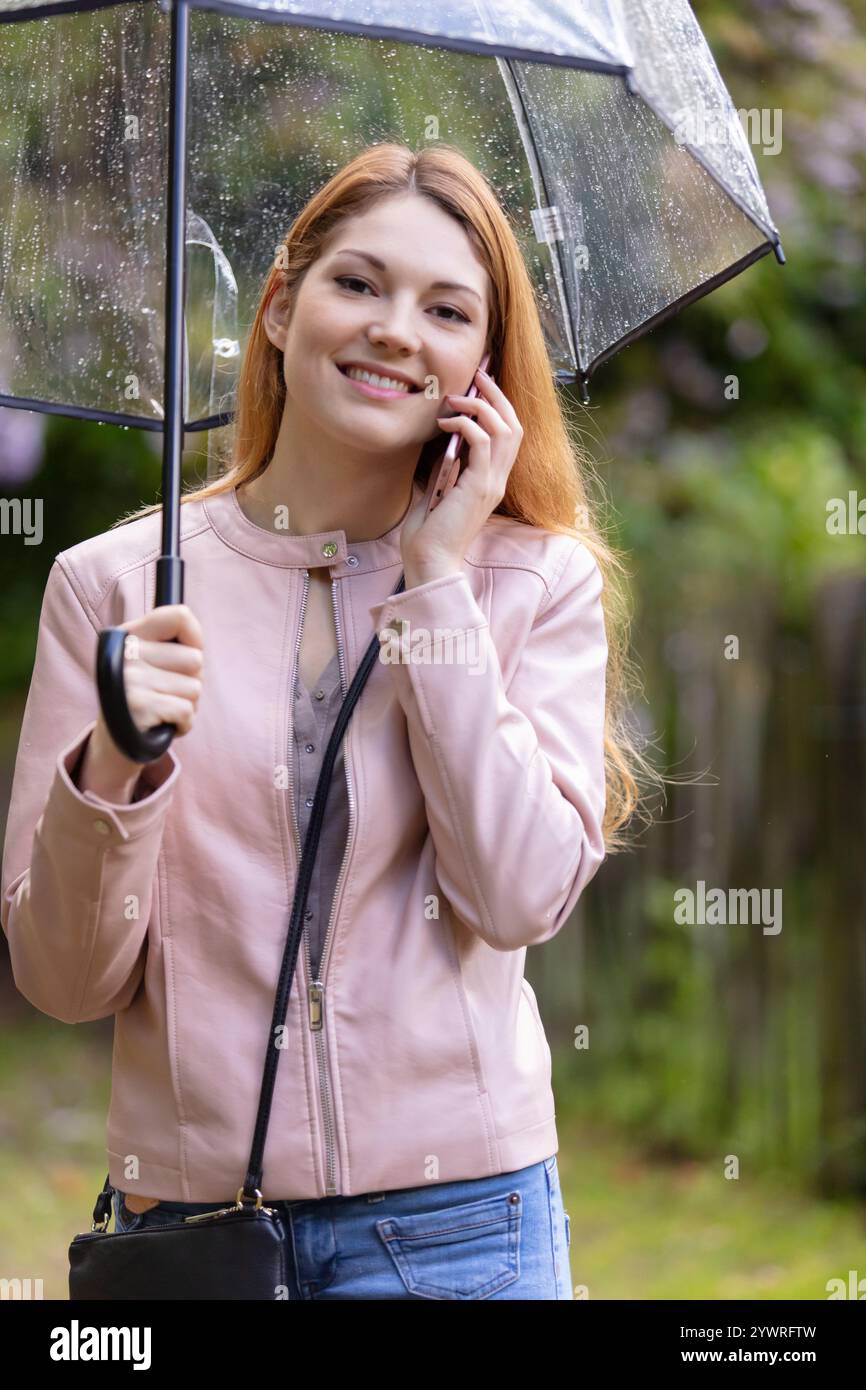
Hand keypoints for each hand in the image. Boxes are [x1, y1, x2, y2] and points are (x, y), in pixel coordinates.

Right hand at [90, 604, 204, 774]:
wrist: (117, 743)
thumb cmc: (145, 697)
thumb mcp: (152, 663)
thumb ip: (174, 645)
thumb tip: (195, 637)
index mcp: (129, 636)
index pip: (180, 616)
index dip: (195, 637)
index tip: (187, 653)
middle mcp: (125, 653)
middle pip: (196, 660)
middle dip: (190, 682)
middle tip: (165, 693)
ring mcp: (129, 679)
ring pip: (195, 688)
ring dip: (186, 705)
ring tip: (161, 709)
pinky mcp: (138, 706)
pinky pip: (186, 711)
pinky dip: (182, 724)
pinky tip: (162, 725)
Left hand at [399, 368, 522, 582]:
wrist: (429, 562)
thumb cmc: (428, 533)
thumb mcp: (436, 490)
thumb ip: (444, 466)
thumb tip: (439, 440)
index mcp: (491, 480)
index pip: (508, 434)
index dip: (499, 404)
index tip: (481, 383)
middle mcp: (498, 480)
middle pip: (514, 425)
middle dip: (497, 395)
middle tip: (476, 375)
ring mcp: (491, 484)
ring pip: (505, 429)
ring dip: (481, 406)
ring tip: (455, 399)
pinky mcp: (479, 487)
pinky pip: (482, 442)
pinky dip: (466, 425)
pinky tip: (445, 424)